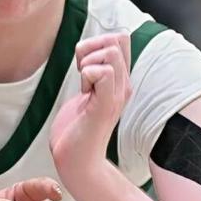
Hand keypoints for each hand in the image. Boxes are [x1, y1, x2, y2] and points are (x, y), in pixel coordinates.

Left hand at [50, 33, 132, 179]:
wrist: (77, 162)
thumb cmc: (77, 130)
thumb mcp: (85, 93)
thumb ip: (90, 72)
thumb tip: (88, 49)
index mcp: (119, 81)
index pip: (120, 39)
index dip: (96, 43)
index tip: (83, 66)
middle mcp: (123, 85)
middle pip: (116, 40)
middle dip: (91, 49)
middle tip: (81, 75)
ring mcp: (116, 95)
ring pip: (110, 52)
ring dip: (88, 63)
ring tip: (83, 86)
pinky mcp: (104, 106)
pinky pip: (104, 74)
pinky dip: (88, 74)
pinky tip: (84, 90)